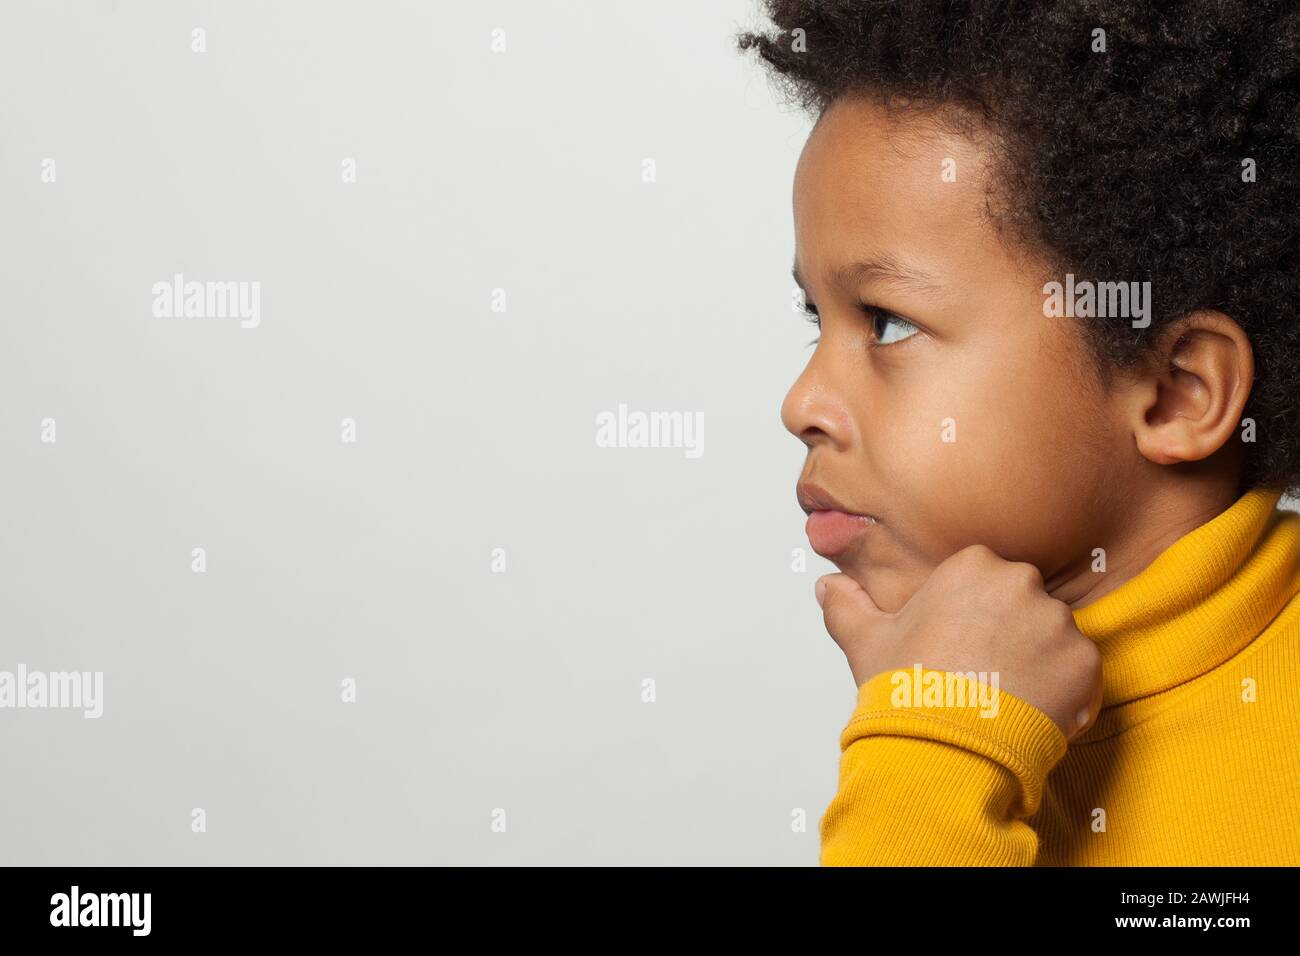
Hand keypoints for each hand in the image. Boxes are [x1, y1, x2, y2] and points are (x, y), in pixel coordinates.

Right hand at [816, 544, 1102, 740]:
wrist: (947, 747)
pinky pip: (1081, 671)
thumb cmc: (907, 691)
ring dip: (1038, 661)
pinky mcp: (1086, 662)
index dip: (972, 613)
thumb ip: (847, 605)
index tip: (959, 642)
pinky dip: (1065, 691)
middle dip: (1009, 632)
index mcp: (973, 566)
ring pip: (1053, 635)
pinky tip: (1030, 710)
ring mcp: (1059, 622)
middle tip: (982, 672)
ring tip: (1005, 696)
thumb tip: (827, 586)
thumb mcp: (866, 641)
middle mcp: (1022, 583)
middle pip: (1023, 602)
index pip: (983, 578)